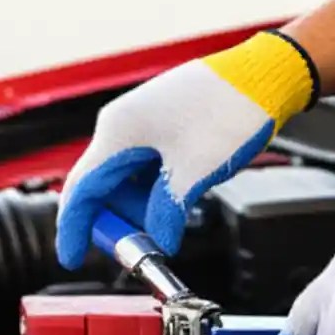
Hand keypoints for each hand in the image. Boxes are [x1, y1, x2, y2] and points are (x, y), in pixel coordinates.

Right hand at [55, 30, 318, 269]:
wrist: (264, 76)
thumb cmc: (230, 109)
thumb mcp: (194, 173)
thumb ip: (166, 213)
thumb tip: (158, 242)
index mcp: (118, 132)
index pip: (81, 191)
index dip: (73, 230)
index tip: (69, 259)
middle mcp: (122, 126)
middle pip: (101, 188)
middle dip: (117, 223)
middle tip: (139, 250)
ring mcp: (142, 126)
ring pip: (125, 182)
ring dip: (140, 210)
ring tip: (168, 227)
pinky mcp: (162, 128)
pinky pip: (145, 170)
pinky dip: (154, 194)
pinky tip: (175, 206)